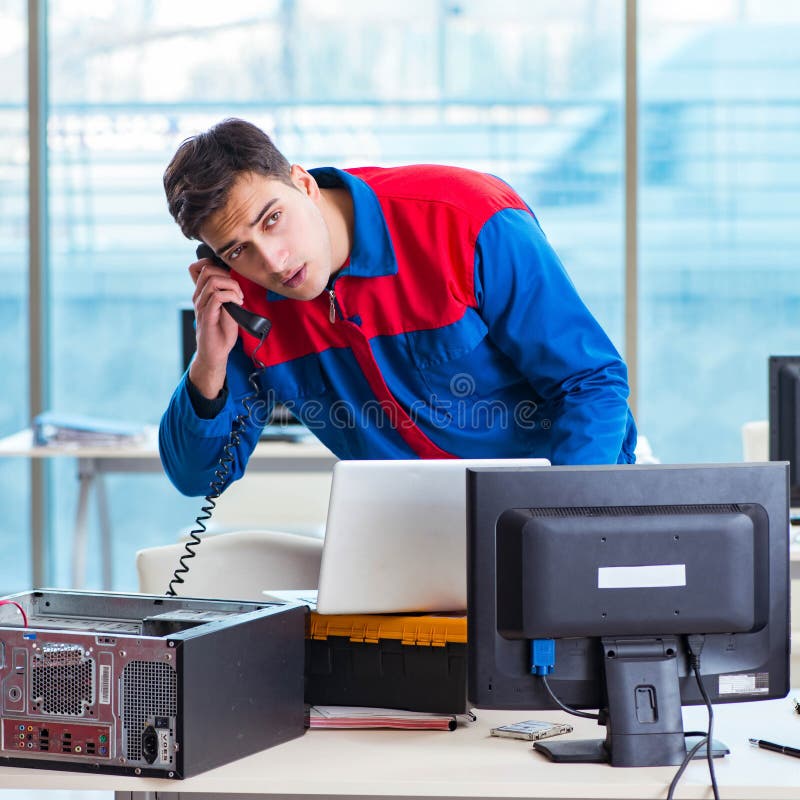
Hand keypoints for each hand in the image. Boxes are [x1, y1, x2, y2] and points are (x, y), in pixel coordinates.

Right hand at [187, 255, 243, 399]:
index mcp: (202, 293)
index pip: (198, 267)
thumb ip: (227, 293)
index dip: (213, 264)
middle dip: (228, 276)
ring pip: (213, 281)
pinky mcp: (206, 315)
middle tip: (238, 291)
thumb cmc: (222, 331)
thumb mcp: (227, 307)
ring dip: (232, 287)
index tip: (229, 278)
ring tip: (238, 299)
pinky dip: (232, 296)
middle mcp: (198, 297)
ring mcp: (201, 305)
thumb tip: (235, 279)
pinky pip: (217, 296)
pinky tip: (237, 304)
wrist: (216, 352)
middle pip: (207, 269)